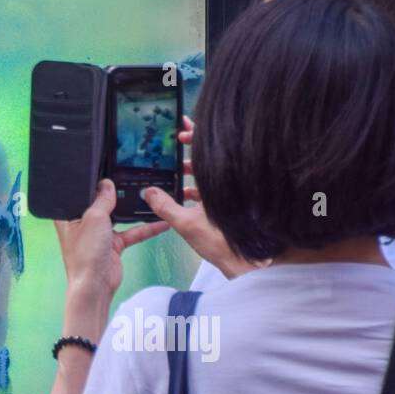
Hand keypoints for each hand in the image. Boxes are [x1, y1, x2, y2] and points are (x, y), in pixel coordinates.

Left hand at [54, 179, 168, 331]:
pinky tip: (161, 222)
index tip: (105, 166)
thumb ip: (102, 199)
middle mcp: (82, 222)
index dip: (91, 181)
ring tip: (148, 194)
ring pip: (118, 216)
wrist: (95, 285)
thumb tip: (107, 183)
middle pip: (100, 202)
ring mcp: (98, 233)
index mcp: (68, 214)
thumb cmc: (85, 252)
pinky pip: (131, 232)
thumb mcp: (94, 218)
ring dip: (132, 209)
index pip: (79, 192)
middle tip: (130, 175)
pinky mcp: (113, 245)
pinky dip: (145, 228)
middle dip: (114, 192)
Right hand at [146, 115, 258, 278]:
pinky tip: (185, 195)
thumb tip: (149, 192)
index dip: (195, 134)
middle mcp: (227, 183)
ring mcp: (230, 193)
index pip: (207, 148)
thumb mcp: (185, 224)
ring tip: (176, 174)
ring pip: (210, 174)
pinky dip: (199, 188)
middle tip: (176, 147)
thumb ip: (164, 206)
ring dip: (193, 173)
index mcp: (218, 182)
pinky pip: (212, 188)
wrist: (245, 262)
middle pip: (208, 159)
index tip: (182, 131)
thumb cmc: (221, 243)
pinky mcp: (230, 204)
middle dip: (190, 153)